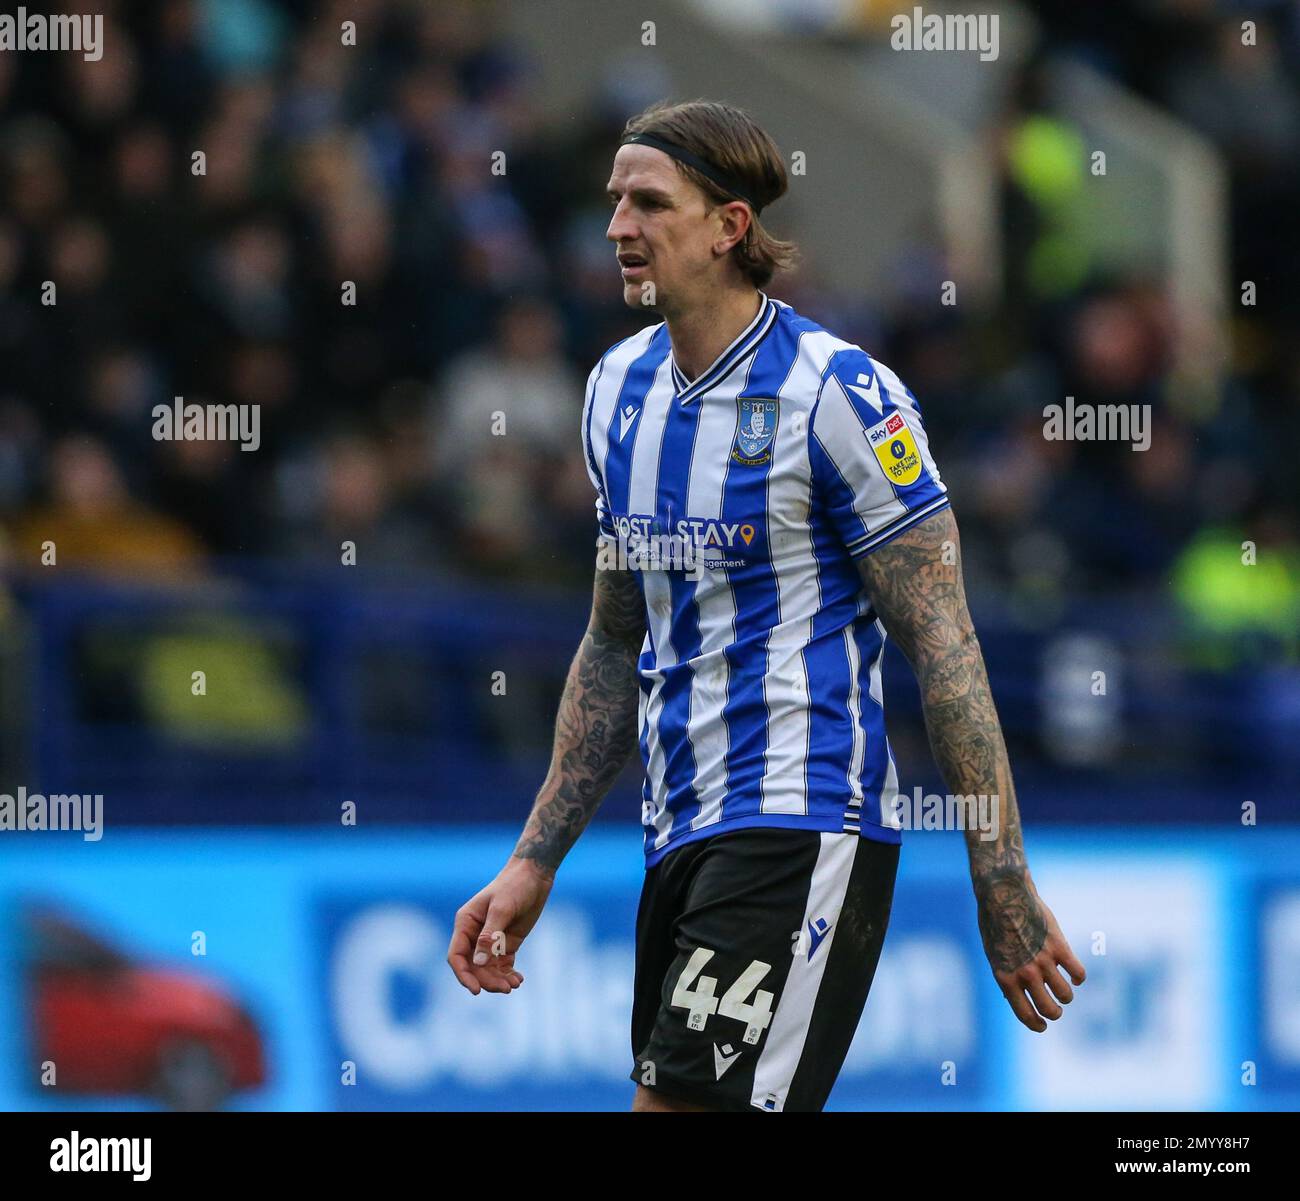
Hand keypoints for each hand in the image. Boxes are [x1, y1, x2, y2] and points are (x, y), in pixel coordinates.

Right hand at [447, 857, 553, 995]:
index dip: (463, 974)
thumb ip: (489, 936)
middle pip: (473, 967)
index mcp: (466, 923)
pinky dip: (507, 975)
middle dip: (486, 980)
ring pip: (487, 969)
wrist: (534, 876)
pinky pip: (501, 966)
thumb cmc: (514, 886)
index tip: (476, 990)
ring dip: (498, 980)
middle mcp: (474, 934)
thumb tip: (477, 962)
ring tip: (514, 984)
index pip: (456, 955)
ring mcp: (490, 941)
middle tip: (506, 988)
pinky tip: (518, 979)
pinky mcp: (505, 944)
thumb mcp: (502, 909)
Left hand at [976, 872, 1085, 1031]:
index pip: (1026, 1014)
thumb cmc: (994, 924)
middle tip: (1055, 1010)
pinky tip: (1074, 975)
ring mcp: (1044, 961)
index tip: (1042, 1026)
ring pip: (1066, 994)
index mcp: (1005, 978)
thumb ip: (1006, 976)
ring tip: (1062, 989)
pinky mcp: (1060, 947)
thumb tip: (1013, 999)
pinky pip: (1078, 973)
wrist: (1004, 895)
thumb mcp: (993, 954)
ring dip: (1066, 996)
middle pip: (1050, 1009)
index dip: (1037, 1025)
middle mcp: (1026, 973)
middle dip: (1054, 1013)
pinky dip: (1079, 977)